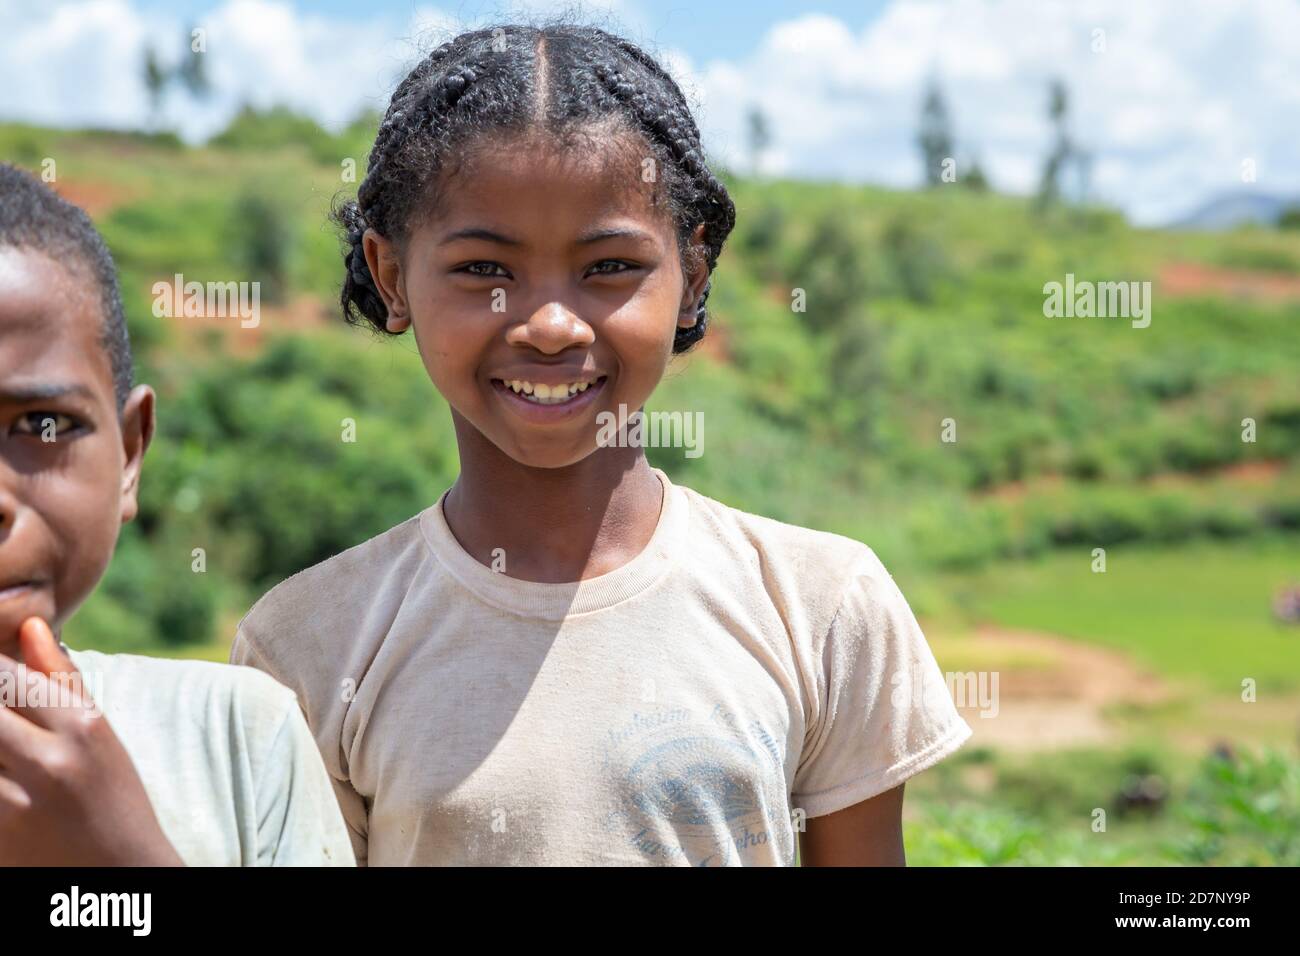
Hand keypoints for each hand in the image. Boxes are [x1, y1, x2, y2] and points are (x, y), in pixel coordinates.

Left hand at [0, 617, 183, 865]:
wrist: (121, 874)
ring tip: (5, 745)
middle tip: (1, 721)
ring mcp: (16, 803)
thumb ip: (62, 680)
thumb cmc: (113, 798)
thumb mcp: (100, 735)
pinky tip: (2, 772)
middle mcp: (49, 761)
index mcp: (83, 728)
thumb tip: (30, 627)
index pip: (7, 676)